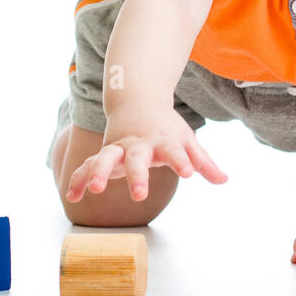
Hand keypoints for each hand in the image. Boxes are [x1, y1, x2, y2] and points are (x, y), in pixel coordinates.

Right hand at [64, 104, 226, 202]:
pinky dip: (78, 179)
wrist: (138, 100)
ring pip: (105, 158)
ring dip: (99, 172)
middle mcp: (138, 144)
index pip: (174, 150)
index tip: (189, 174)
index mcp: (162, 140)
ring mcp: (118, 148)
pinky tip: (71, 195)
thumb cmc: (165, 127)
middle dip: (137, 175)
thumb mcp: (187, 140)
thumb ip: (203, 162)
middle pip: (136, 158)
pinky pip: (86, 166)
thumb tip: (224, 180)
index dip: (181, 161)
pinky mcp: (103, 154)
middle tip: (139, 195)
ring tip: (95, 189)